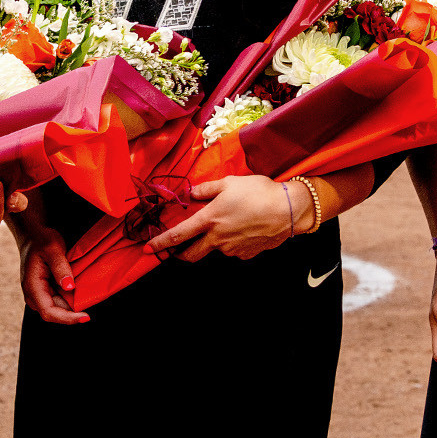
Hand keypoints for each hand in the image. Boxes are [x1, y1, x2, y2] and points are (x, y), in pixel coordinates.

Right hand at [18, 223, 87, 324]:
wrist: (32, 235)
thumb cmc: (42, 239)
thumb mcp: (53, 248)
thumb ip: (60, 267)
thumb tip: (69, 287)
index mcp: (32, 286)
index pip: (49, 312)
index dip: (67, 318)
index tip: (86, 316)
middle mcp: (33, 294)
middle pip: (55, 313)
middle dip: (73, 313)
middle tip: (92, 301)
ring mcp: (37, 295)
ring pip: (57, 309)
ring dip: (72, 306)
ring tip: (87, 295)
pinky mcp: (44, 292)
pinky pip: (58, 302)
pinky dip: (69, 300)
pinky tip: (79, 292)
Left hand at [145, 176, 297, 261]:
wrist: (289, 210)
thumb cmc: (258, 192)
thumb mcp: (229, 182)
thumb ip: (206, 189)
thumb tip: (191, 192)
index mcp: (209, 219)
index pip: (178, 235)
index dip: (161, 243)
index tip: (148, 249)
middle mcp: (217, 238)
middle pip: (191, 254)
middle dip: (180, 255)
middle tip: (177, 251)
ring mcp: (232, 249)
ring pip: (214, 250)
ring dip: (212, 242)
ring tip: (228, 225)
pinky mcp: (246, 254)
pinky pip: (233, 250)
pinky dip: (231, 243)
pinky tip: (242, 229)